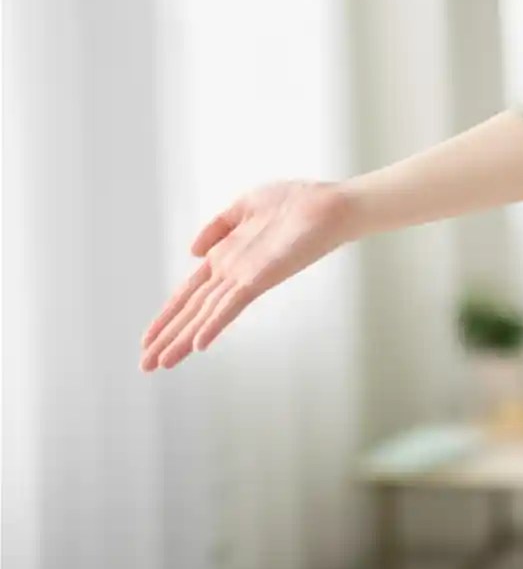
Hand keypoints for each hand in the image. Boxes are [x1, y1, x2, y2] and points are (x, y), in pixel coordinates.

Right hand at [140, 180, 357, 371]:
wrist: (331, 205)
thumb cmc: (297, 202)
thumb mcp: (245, 206)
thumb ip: (217, 226)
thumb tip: (192, 252)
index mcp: (226, 256)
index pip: (189, 293)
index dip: (167, 315)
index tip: (146, 340)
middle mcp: (233, 272)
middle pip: (193, 311)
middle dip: (167, 337)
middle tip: (144, 366)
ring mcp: (246, 278)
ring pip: (206, 315)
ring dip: (182, 340)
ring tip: (160, 364)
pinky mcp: (262, 278)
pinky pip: (233, 305)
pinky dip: (214, 324)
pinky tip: (198, 345)